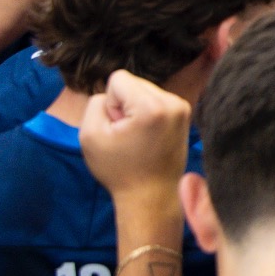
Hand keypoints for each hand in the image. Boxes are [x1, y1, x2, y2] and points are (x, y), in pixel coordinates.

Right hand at [80, 70, 191, 206]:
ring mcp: (182, 108)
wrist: (151, 197)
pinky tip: (148, 137)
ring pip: (144, 90)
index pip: (118, 78)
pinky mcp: (185, 114)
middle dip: (124, 105)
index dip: (110, 104)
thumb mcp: (90, 135)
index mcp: (152, 107)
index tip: (118, 129)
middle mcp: (173, 102)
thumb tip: (111, 94)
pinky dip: (147, 114)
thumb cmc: (119, 170)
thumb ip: (95, 103)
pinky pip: (155, 100)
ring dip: (135, 110)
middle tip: (128, 136)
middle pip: (133, 82)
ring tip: (138, 138)